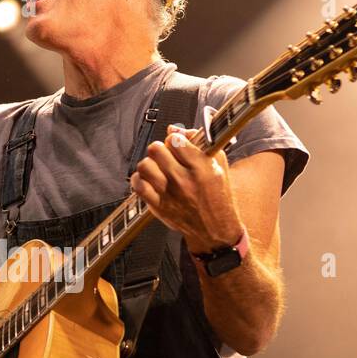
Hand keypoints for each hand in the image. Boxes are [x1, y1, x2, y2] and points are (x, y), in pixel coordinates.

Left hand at [130, 126, 245, 254]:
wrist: (214, 229)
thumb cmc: (217, 195)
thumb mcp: (218, 164)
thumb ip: (198, 142)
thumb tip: (173, 129)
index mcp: (202, 167)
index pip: (175, 140)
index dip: (174, 139)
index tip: (177, 145)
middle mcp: (184, 180)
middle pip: (156, 149)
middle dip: (160, 149)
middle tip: (166, 156)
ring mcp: (169, 194)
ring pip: (145, 165)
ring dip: (150, 164)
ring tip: (158, 169)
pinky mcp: (158, 206)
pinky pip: (138, 185)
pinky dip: (140, 179)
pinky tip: (149, 180)